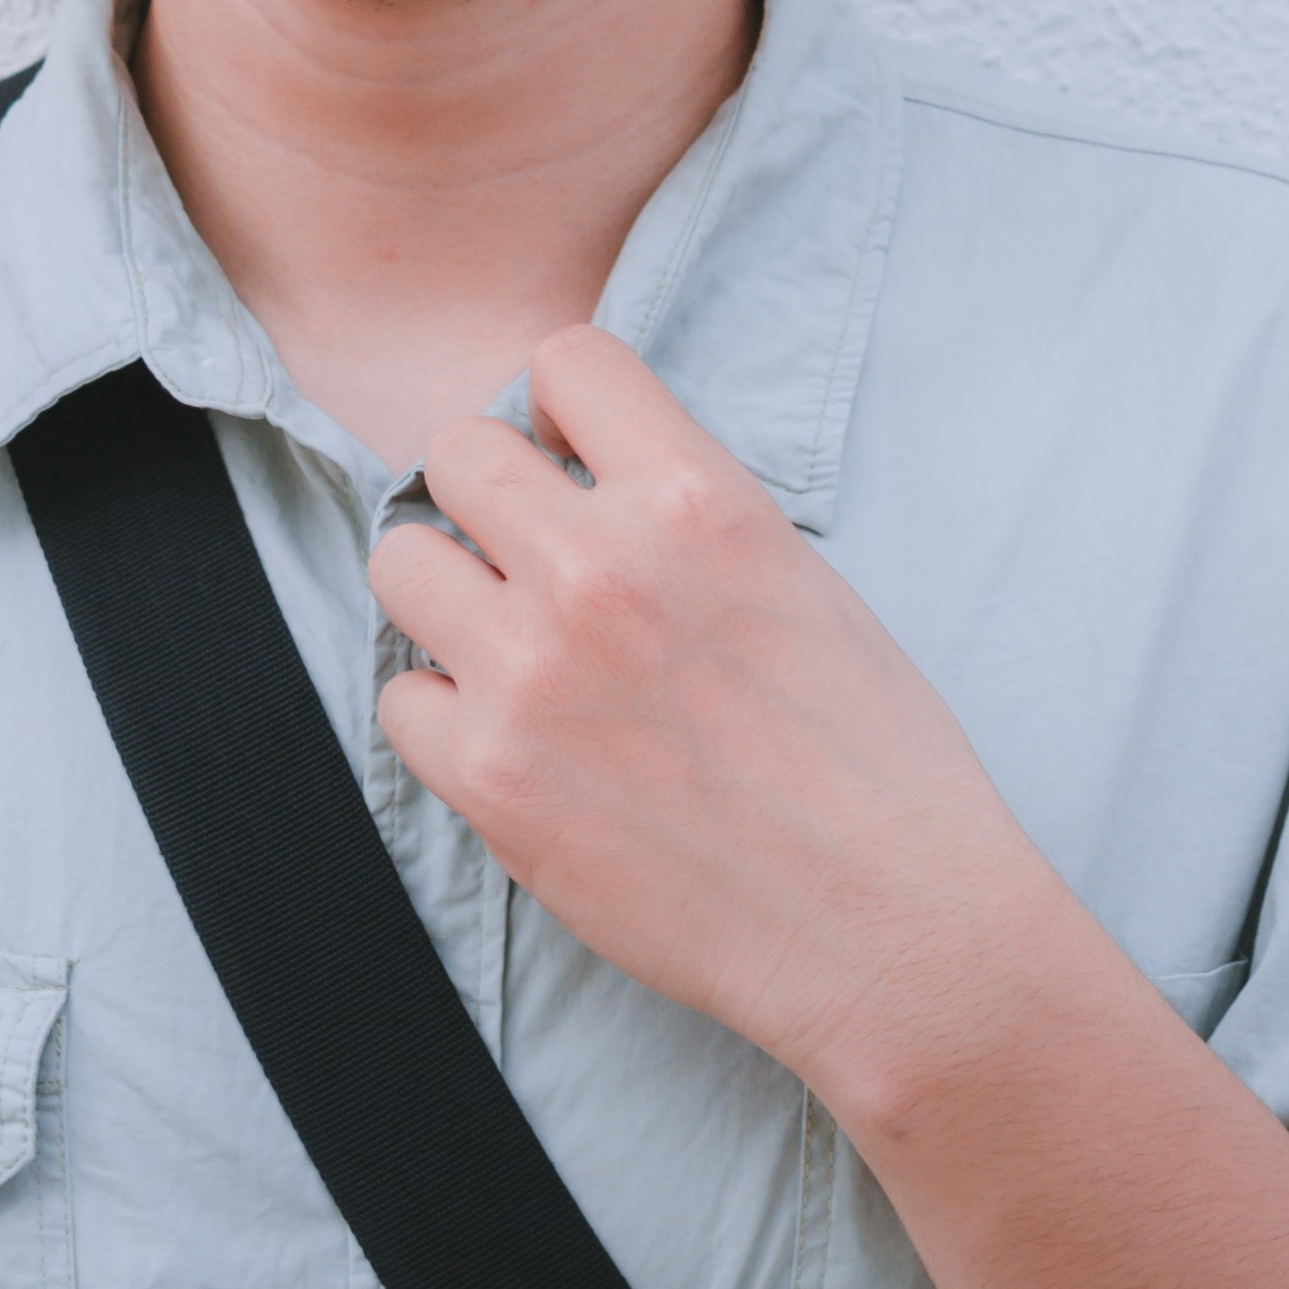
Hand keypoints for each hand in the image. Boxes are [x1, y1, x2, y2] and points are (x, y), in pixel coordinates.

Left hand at [367, 325, 1046, 1102]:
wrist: (891, 929)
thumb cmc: (872, 760)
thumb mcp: (796, 575)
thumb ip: (682, 511)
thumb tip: (586, 476)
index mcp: (697, 497)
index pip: (565, 358)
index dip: (561, 413)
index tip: (573, 465)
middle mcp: (601, 564)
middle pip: (455, 449)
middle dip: (490, 500)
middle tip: (529, 565)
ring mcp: (532, 670)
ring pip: (400, 561)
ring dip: (447, 597)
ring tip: (507, 649)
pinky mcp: (492, 779)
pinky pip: (397, 698)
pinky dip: (443, 718)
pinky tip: (512, 743)